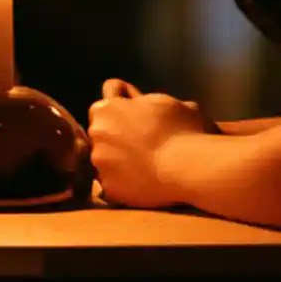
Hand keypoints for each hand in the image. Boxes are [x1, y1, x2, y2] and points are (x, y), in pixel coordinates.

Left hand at [88, 84, 213, 208]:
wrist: (184, 166)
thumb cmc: (179, 129)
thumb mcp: (169, 102)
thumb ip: (151, 100)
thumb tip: (153, 104)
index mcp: (106, 107)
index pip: (109, 95)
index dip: (125, 101)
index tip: (138, 112)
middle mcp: (95, 132)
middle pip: (101, 129)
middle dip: (116, 132)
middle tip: (141, 141)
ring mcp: (99, 161)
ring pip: (104, 158)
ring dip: (117, 159)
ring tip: (142, 165)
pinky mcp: (107, 187)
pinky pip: (112, 183)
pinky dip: (123, 183)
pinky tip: (142, 182)